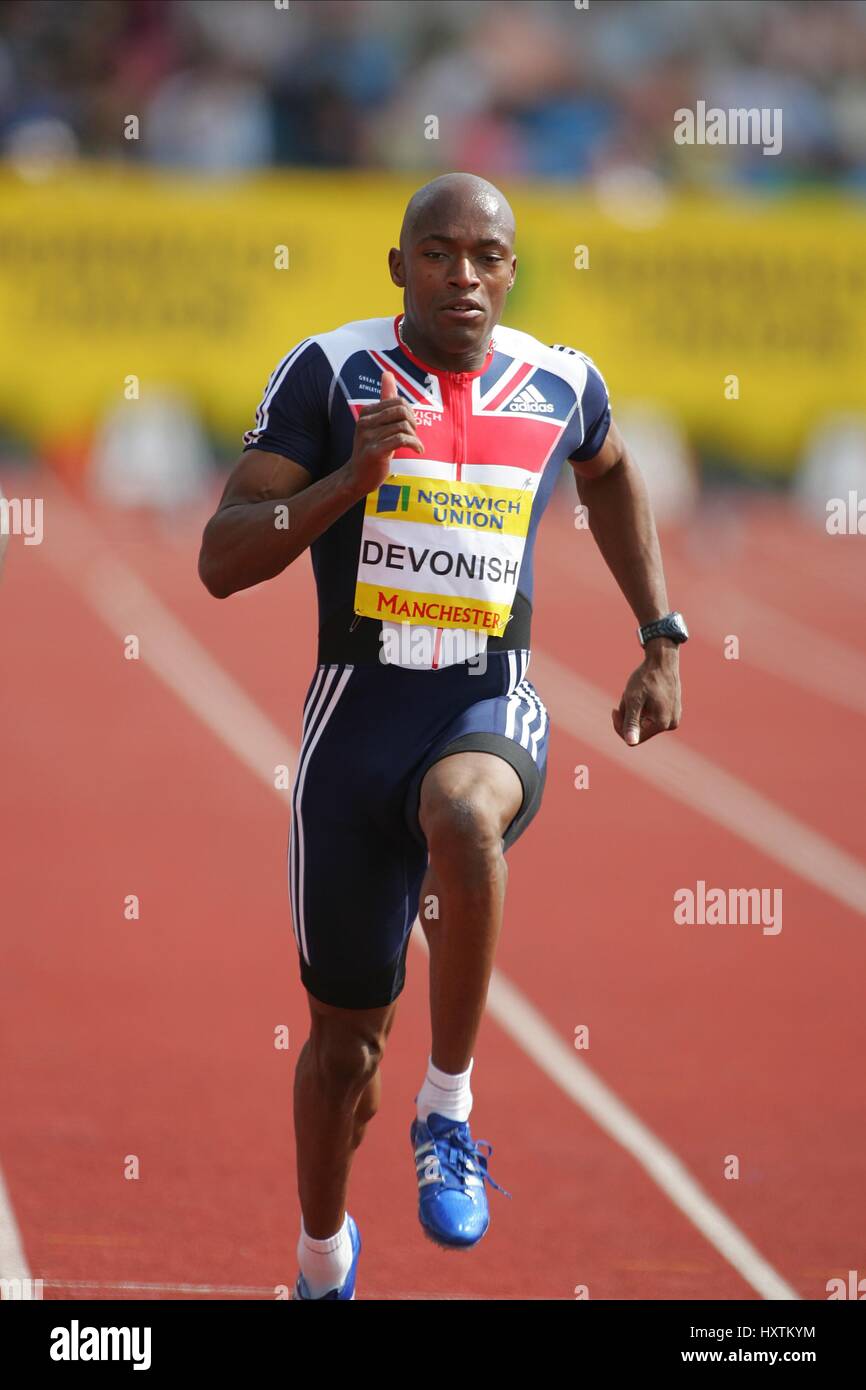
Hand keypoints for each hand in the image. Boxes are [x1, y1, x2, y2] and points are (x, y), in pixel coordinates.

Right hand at [345, 370, 423, 497]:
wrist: (358, 476)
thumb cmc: (372, 448)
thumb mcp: (378, 422)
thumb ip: (384, 398)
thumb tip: (387, 373)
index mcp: (366, 412)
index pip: (398, 401)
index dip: (410, 413)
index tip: (410, 426)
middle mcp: (364, 422)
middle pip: (401, 411)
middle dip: (413, 422)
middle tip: (413, 434)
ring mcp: (368, 437)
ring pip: (403, 426)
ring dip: (414, 437)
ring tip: (414, 445)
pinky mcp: (374, 452)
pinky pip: (401, 440)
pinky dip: (414, 444)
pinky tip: (418, 450)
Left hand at [612, 645, 681, 745]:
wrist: (662, 660)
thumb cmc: (646, 678)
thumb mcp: (633, 700)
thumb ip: (631, 722)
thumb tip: (630, 742)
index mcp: (662, 724)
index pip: (633, 739)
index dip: (620, 726)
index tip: (614, 709)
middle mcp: (671, 724)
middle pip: (639, 730)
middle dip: (628, 715)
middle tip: (625, 697)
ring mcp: (673, 718)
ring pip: (645, 722)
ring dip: (635, 710)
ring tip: (635, 693)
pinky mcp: (673, 711)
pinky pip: (652, 716)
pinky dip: (643, 707)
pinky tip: (644, 693)